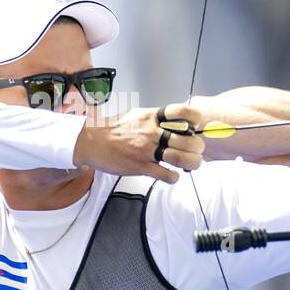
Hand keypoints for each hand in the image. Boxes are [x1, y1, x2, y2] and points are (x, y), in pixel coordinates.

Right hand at [73, 107, 204, 182]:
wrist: (92, 143)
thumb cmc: (116, 130)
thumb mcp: (137, 116)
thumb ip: (157, 118)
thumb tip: (179, 120)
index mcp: (152, 117)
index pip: (182, 112)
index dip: (195, 118)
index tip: (194, 126)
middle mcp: (152, 132)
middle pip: (188, 140)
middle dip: (197, 148)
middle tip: (196, 152)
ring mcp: (147, 150)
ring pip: (181, 159)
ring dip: (192, 163)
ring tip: (191, 164)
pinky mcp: (141, 167)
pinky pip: (167, 175)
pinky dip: (174, 177)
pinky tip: (172, 174)